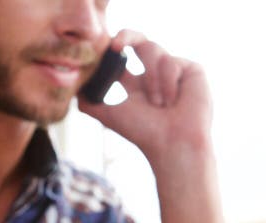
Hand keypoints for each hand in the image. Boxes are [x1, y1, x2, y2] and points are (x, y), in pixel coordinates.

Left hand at [78, 30, 212, 159]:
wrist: (172, 143)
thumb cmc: (143, 132)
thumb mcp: (109, 114)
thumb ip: (89, 102)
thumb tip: (74, 91)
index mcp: (136, 84)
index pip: (122, 55)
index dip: (113, 47)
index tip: (107, 49)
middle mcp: (155, 75)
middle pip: (139, 40)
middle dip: (127, 37)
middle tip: (116, 45)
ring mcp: (174, 71)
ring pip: (153, 50)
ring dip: (151, 80)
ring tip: (159, 105)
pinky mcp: (191, 70)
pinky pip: (171, 60)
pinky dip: (168, 81)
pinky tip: (174, 100)